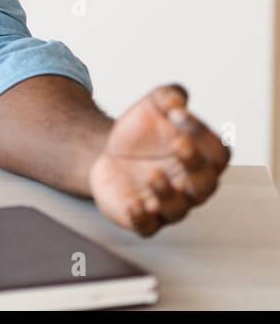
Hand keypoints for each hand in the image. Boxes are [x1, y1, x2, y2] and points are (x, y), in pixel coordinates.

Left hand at [89, 84, 229, 236]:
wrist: (106, 152)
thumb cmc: (142, 133)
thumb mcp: (154, 106)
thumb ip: (169, 96)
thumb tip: (177, 101)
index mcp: (202, 159)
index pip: (217, 152)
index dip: (203, 134)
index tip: (177, 114)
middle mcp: (190, 186)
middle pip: (205, 184)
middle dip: (194, 166)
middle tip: (179, 145)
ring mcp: (167, 204)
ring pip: (177, 209)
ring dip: (167, 194)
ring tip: (153, 175)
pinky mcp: (142, 218)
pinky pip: (147, 226)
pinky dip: (142, 219)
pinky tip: (134, 205)